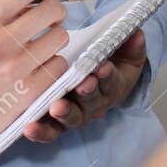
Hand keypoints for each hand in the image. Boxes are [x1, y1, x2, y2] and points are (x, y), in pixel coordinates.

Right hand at [0, 0, 70, 158]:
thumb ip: (22, 3)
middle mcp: (1, 41)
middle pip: (52, 10)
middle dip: (56, 13)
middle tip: (49, 22)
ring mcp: (16, 67)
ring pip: (61, 36)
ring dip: (55, 40)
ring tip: (42, 47)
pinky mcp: (30, 91)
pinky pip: (60, 64)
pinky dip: (54, 65)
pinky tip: (40, 68)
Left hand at [23, 29, 147, 143]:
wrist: (102, 78)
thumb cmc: (113, 62)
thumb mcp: (127, 51)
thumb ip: (132, 44)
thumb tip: (136, 34)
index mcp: (113, 86)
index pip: (112, 81)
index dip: (107, 75)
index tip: (102, 67)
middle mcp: (96, 104)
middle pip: (92, 102)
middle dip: (87, 93)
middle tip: (83, 86)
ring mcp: (77, 114)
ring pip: (72, 117)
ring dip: (65, 113)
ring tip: (56, 108)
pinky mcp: (59, 121)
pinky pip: (52, 129)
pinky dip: (42, 131)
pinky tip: (29, 129)